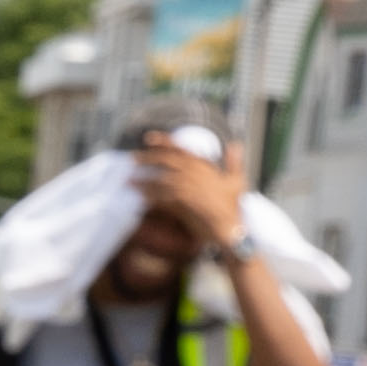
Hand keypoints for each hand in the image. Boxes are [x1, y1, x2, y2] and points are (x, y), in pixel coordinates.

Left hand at [132, 137, 246, 253]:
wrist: (231, 227)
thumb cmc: (233, 206)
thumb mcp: (237, 181)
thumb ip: (234, 162)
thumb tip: (235, 144)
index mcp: (206, 166)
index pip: (182, 149)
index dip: (164, 141)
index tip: (148, 138)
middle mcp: (197, 173)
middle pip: (167, 160)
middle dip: (148, 158)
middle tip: (132, 158)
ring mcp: (190, 187)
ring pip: (161, 179)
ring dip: (143, 180)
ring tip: (129, 181)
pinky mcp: (185, 202)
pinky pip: (162, 196)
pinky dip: (150, 197)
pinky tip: (139, 198)